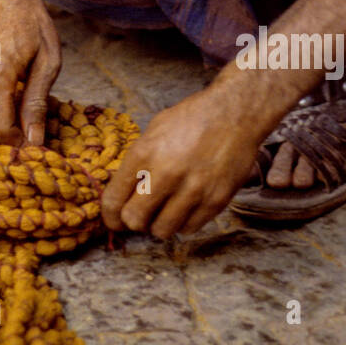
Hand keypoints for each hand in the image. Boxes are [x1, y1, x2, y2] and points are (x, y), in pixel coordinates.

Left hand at [100, 84, 259, 238]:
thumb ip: (138, 162)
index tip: (114, 220)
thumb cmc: (192, 118)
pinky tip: (186, 206)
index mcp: (144, 153)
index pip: (113, 200)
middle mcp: (166, 174)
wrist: (235, 113)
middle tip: (141, 214)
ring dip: (159, 224)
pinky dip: (184, 222)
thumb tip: (122, 192)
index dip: (110, 216)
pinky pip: (189, 229)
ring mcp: (193, 190)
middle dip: (134, 220)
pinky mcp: (215, 201)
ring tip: (165, 210)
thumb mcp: (154, 130)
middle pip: (135, 220)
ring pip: (162, 231)